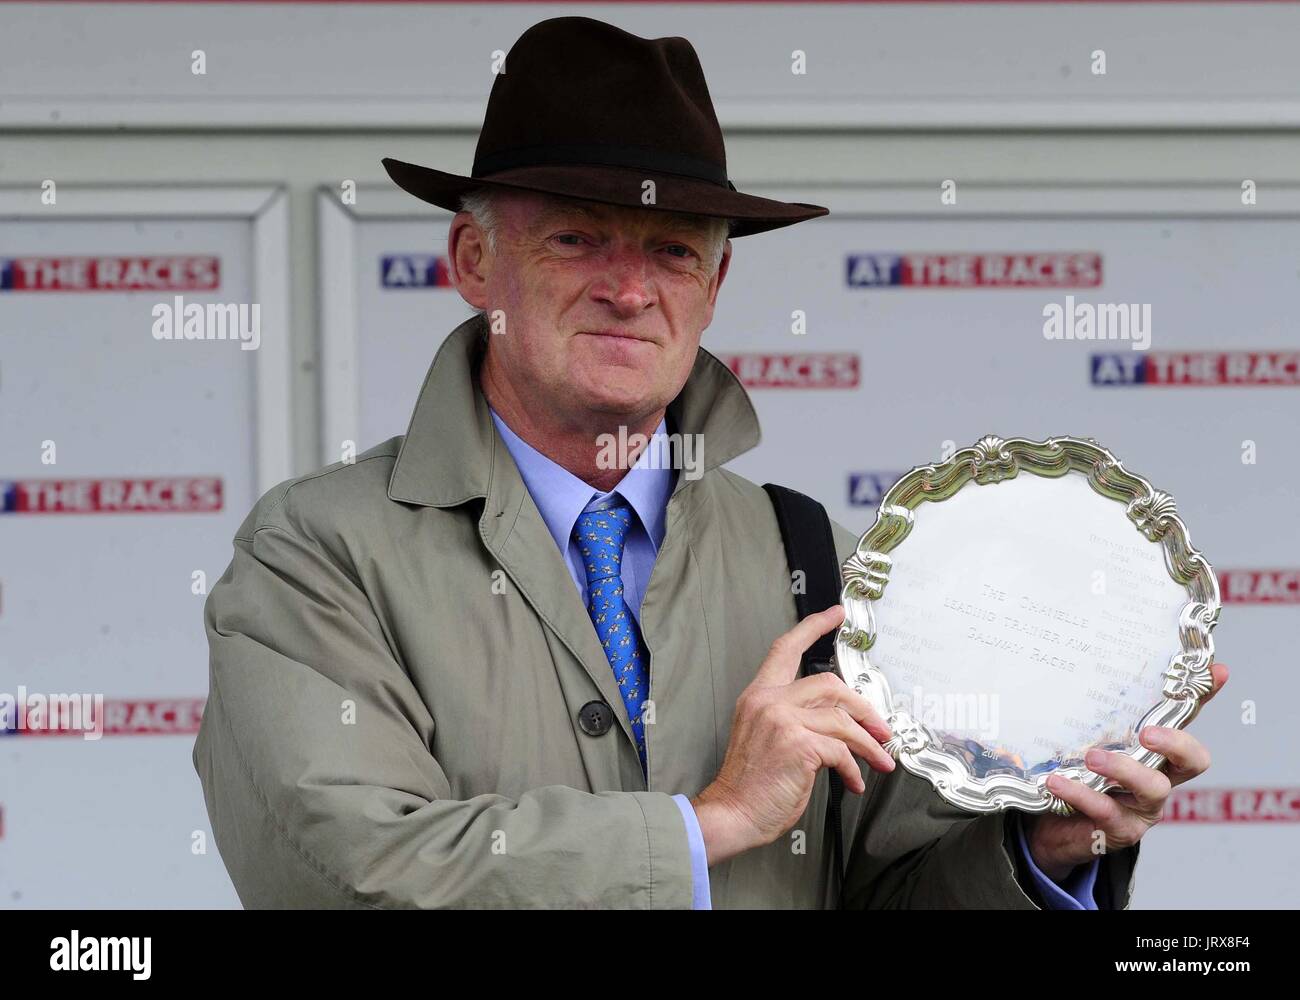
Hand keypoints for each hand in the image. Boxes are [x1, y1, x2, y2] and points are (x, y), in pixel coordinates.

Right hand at [691, 605, 895, 866]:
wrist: (732, 813)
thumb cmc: (749, 783)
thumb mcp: (766, 737)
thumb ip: (795, 719)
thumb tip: (840, 723)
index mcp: (759, 695)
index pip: (786, 648)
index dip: (814, 627)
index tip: (835, 614)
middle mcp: (769, 701)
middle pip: (830, 684)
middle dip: (863, 707)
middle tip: (880, 728)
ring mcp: (783, 720)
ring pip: (843, 720)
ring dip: (869, 743)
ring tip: (880, 759)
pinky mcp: (799, 744)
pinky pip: (841, 750)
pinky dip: (855, 768)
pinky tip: (855, 781)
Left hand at [1024, 661, 1228, 880]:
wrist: (1052, 825)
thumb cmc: (1078, 775)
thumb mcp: (1088, 738)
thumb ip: (1097, 713)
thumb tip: (1091, 668)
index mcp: (1157, 752)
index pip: (1187, 717)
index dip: (1205, 698)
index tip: (1217, 671)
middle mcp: (1159, 778)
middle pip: (1191, 761)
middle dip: (1175, 744)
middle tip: (1148, 733)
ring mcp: (1143, 807)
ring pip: (1153, 788)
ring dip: (1124, 769)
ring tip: (1092, 757)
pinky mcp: (1119, 829)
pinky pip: (1107, 811)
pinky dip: (1081, 794)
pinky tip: (1057, 782)